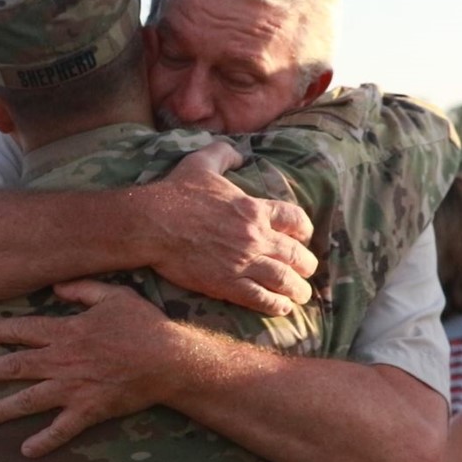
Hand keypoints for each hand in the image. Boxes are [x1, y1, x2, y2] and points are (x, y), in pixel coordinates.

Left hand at [0, 279, 186, 456]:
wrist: (170, 361)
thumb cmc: (144, 325)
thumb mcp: (114, 295)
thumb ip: (82, 289)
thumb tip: (56, 286)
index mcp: (68, 331)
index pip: (25, 329)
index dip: (1, 331)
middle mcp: (63, 360)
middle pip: (18, 365)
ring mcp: (74, 388)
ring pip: (30, 400)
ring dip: (5, 408)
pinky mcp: (89, 410)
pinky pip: (62, 429)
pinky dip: (44, 441)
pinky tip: (27, 450)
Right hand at [141, 141, 317, 315]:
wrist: (153, 223)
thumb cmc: (175, 193)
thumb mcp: (202, 162)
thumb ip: (223, 154)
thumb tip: (238, 154)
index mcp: (253, 208)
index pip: (294, 219)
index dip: (304, 229)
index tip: (305, 237)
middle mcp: (254, 236)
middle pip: (295, 254)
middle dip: (307, 264)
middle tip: (308, 270)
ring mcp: (242, 262)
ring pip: (283, 279)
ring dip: (298, 289)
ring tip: (302, 295)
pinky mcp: (227, 284)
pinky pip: (261, 298)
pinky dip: (277, 305)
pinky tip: (283, 308)